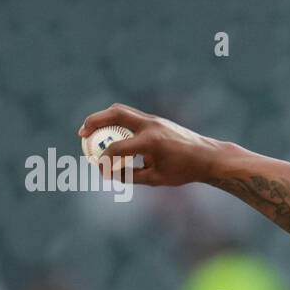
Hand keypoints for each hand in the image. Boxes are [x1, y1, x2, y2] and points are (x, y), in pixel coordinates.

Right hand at [78, 103, 223, 186]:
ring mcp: (154, 120)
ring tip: (91, 131)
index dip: (105, 161)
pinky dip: (118, 123)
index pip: (118, 148)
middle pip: (115, 113)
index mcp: (151, 142)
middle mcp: (151, 126)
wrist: (208, 157)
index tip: (99, 170)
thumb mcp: (157, 178)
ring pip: (122, 110)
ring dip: (104, 118)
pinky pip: (131, 117)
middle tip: (82, 134)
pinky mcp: (156, 120)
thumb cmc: (184, 170)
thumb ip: (131, 176)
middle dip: (94, 121)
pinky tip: (112, 135)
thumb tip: (110, 174)